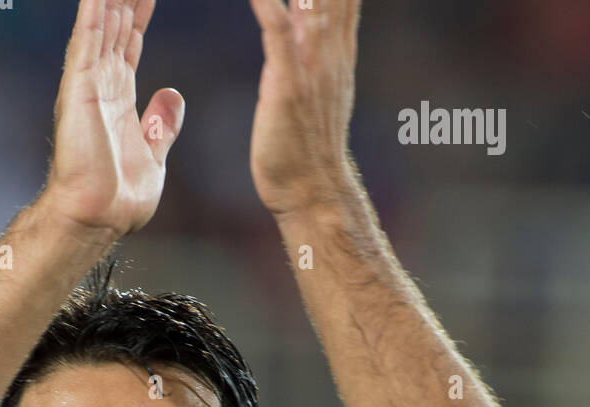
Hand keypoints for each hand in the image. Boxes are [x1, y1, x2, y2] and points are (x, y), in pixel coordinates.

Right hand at [42, 0, 184, 239]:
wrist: (98, 216)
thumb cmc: (119, 198)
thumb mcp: (153, 155)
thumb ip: (161, 125)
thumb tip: (172, 96)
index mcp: (119, 97)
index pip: (131, 40)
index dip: (140, 11)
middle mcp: (101, 82)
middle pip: (116, 21)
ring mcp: (88, 79)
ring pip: (102, 18)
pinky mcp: (80, 83)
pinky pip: (88, 33)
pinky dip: (94, 7)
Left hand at [248, 0, 360, 218]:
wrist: (312, 191)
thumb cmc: (303, 146)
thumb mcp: (312, 85)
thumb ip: (313, 48)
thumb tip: (303, 19)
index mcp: (336, 44)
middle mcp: (329, 45)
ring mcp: (311, 63)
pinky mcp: (287, 83)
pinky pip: (277, 27)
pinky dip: (267, 2)